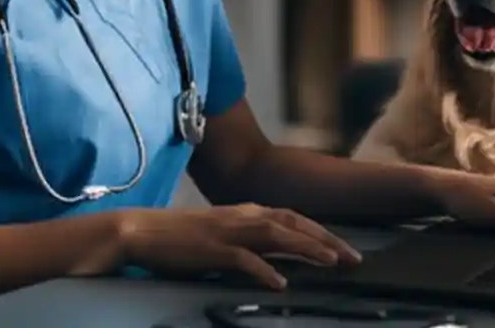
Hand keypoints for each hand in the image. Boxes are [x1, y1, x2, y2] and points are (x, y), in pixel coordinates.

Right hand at [118, 202, 362, 289]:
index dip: (321, 232)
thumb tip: (277, 261)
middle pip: (294, 223)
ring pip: (276, 235)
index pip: (293, 217)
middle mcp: (242, 216)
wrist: (141, 231)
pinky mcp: (211, 248)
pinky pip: (243, 258)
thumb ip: (249, 242)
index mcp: (246, 212)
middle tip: (353, 258)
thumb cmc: (180, 237)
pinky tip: (281, 282)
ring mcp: (227, 231)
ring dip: (306, 248)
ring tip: (331, 262)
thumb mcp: (221, 234)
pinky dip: (264, 269)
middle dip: (326, 240)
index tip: (344, 249)